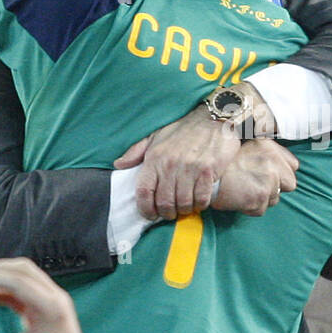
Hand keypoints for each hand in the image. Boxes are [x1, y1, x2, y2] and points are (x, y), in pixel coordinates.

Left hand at [115, 105, 241, 220]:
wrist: (212, 118)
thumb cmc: (183, 128)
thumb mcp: (155, 136)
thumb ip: (136, 151)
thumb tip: (119, 164)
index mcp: (155, 158)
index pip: (144, 192)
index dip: (145, 209)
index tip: (150, 215)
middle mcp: (170, 165)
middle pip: (164, 202)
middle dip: (167, 213)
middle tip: (171, 213)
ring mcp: (190, 168)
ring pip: (183, 203)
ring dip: (184, 210)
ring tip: (185, 207)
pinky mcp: (208, 171)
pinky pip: (202, 198)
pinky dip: (200, 204)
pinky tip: (199, 201)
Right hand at [213, 138, 297, 216]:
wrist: (204, 175)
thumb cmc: (222, 162)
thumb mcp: (246, 146)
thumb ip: (266, 152)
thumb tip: (280, 164)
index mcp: (270, 148)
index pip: (293, 165)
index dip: (282, 172)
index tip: (270, 175)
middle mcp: (273, 162)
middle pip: (289, 184)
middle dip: (275, 187)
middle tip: (256, 185)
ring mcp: (268, 181)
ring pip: (274, 199)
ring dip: (261, 198)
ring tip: (244, 190)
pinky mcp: (259, 197)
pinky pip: (260, 210)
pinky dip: (249, 208)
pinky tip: (238, 198)